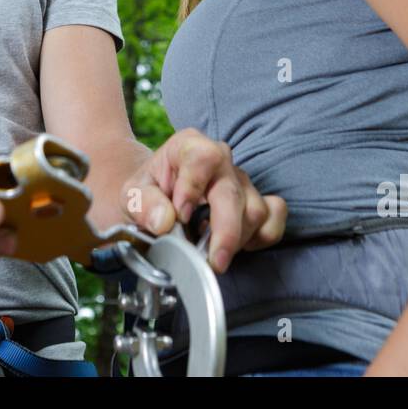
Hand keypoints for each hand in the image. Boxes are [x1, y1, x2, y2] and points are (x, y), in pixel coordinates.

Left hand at [120, 128, 286, 272]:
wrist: (156, 196)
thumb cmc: (148, 193)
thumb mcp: (132, 196)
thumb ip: (145, 205)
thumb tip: (166, 221)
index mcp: (189, 147)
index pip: (203, 158)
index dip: (194, 187)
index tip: (182, 216)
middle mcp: (221, 159)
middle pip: (233, 192)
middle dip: (225, 232)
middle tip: (212, 261)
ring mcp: (241, 179)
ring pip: (255, 210)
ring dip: (236, 240)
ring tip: (212, 251)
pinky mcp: (257, 198)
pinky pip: (275, 216)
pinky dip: (261, 236)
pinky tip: (238, 244)